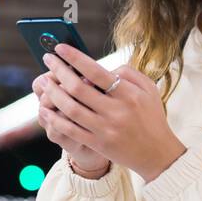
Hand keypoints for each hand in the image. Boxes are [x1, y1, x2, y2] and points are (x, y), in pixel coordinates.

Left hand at [40, 44, 187, 182]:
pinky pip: (70, 130)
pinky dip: (54, 119)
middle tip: (47, 59)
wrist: (157, 153)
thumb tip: (102, 67)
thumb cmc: (151, 116)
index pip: (96, 71)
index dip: (75, 58)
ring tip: (44, 82)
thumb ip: (128, 73)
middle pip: (79, 88)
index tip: (59, 48)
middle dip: (59, 71)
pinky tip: (44, 109)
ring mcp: (105, 129)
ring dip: (53, 93)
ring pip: (71, 108)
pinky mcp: (98, 144)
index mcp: (129, 94)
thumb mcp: (149, 89)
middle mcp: (116, 111)